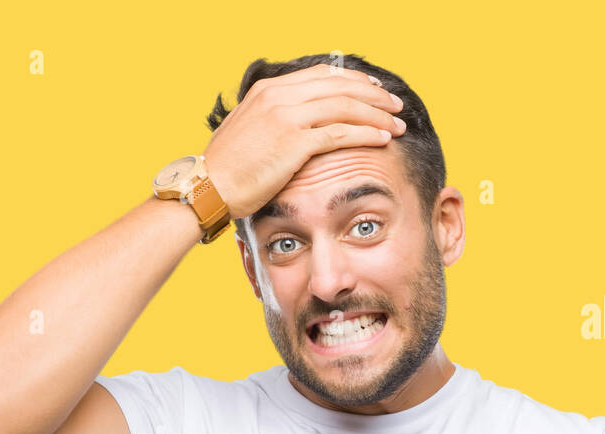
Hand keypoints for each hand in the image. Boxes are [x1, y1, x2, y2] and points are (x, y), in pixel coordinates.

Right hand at [202, 64, 406, 220]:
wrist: (206, 187)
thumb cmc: (225, 170)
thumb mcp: (245, 131)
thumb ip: (269, 120)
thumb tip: (289, 127)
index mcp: (268, 90)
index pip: (322, 75)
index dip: (352, 81)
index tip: (372, 91)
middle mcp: (279, 96)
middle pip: (340, 86)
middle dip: (373, 95)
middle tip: (395, 105)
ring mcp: (286, 117)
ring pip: (345, 106)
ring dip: (377, 114)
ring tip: (398, 123)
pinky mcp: (293, 143)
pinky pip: (341, 133)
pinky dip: (366, 133)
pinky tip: (383, 138)